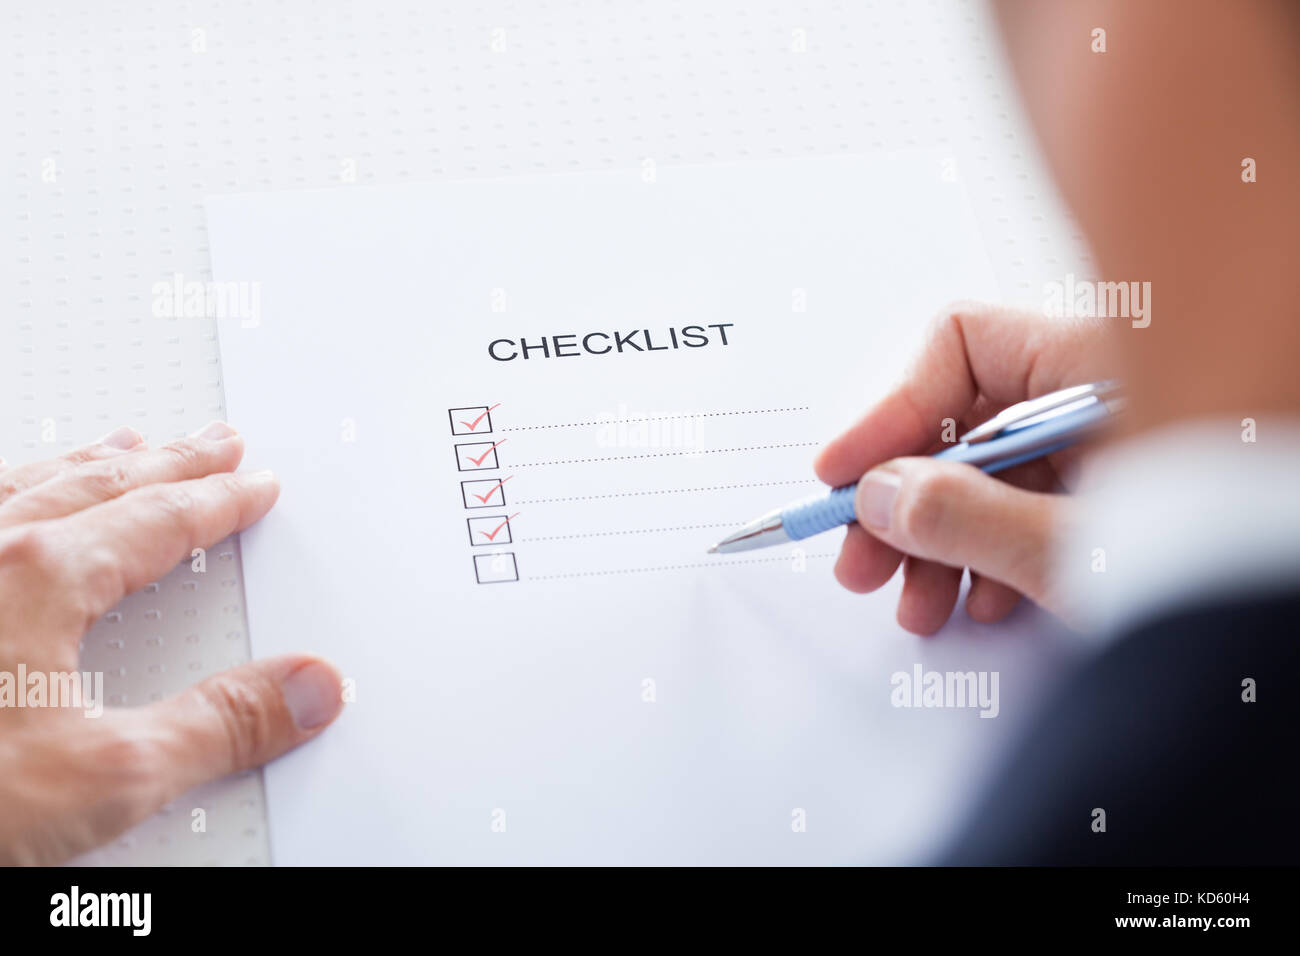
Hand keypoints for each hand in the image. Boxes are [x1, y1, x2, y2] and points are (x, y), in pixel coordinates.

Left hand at [0, 422, 342, 864]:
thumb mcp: (102, 775)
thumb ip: (220, 725)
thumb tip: (310, 688)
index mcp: (38, 576)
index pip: (158, 521)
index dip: (218, 502)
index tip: (255, 485)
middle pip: (95, 484)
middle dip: (166, 460)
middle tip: (212, 441)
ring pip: (20, 483)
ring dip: (84, 462)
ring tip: (121, 445)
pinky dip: (5, 487)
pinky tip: (4, 494)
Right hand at [815, 303, 1109, 633]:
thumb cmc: (1217, 573)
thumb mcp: (1074, 549)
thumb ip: (966, 517)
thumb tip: (878, 495)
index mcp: (1102, 364)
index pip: (962, 344)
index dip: (891, 411)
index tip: (845, 475)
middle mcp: (1104, 390)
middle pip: (966, 420)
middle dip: (906, 500)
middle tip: (861, 562)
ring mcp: (1117, 442)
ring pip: (992, 473)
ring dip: (940, 542)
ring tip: (921, 607)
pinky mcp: (1125, 492)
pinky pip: (1032, 503)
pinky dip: (994, 553)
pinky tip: (987, 604)